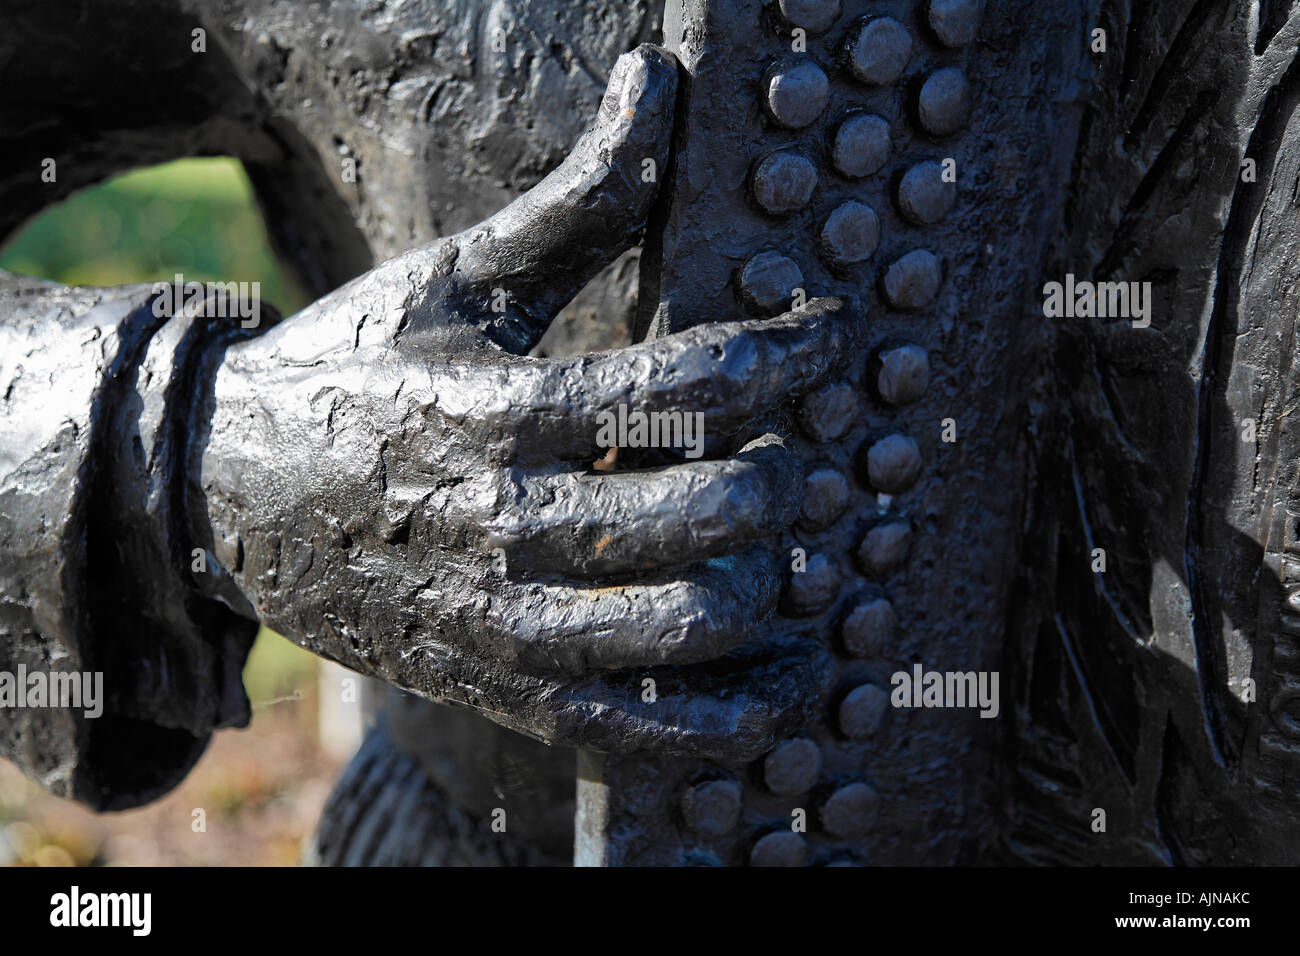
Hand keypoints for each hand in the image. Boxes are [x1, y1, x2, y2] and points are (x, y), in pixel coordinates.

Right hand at [193, 45, 864, 761]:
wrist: (227, 496)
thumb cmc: (356, 374)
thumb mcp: (455, 280)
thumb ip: (574, 201)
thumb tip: (657, 82)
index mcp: (497, 406)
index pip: (688, 383)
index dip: (788, 355)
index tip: (829, 339)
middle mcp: (504, 521)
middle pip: (707, 513)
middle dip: (781, 481)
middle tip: (789, 458)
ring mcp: (502, 621)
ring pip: (685, 624)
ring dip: (767, 586)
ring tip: (778, 548)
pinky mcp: (500, 688)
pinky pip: (638, 730)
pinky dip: (729, 717)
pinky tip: (784, 682)